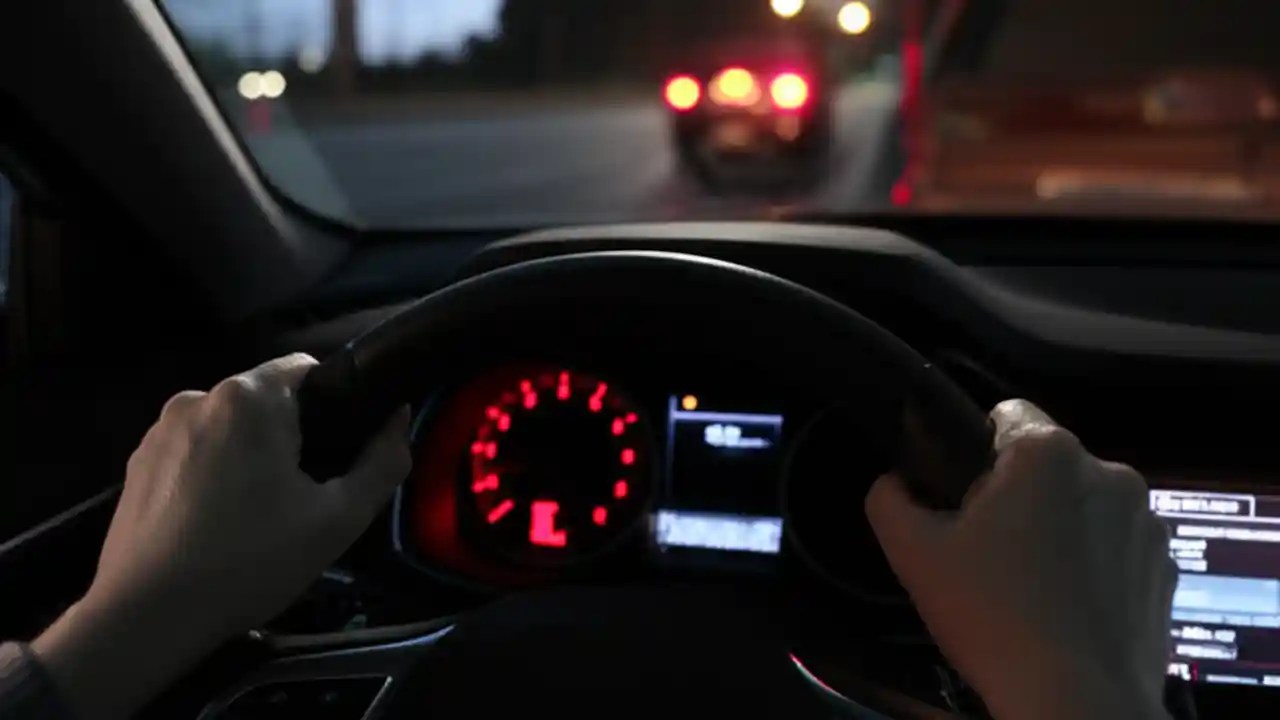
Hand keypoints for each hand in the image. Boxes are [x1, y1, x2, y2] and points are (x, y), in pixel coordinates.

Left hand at [33, 353, 410, 718]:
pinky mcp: (135, 465)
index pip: (307, 369)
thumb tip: (399, 419)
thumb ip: (382, 462)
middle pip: (266, 401)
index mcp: (249, 397)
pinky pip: (194, 454)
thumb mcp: (338, 519)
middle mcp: (198, 397)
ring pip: (229, 430)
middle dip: (291, 438)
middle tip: (306, 498)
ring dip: (250, 457)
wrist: (148, 617)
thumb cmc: (251, 559)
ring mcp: (159, 431)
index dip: (335, 406)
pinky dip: (213, 476)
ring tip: (258, 517)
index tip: (339, 457)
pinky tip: (217, 526)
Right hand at [866, 400, 1175, 719]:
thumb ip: (889, 498)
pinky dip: (1095, 568)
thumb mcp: (912, 553)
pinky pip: (1117, 548)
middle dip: (1017, 496)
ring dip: (1059, 530)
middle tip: (986, 554)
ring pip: (1084, 506)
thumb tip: (895, 482)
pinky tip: (1068, 610)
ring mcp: (1148, 521)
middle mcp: (1110, 471)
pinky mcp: (1168, 568)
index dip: (973, 451)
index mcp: (1047, 452)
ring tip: (1029, 589)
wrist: (1077, 702)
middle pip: (1046, 465)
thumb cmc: (993, 616)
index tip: (961, 501)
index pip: (1004, 413)